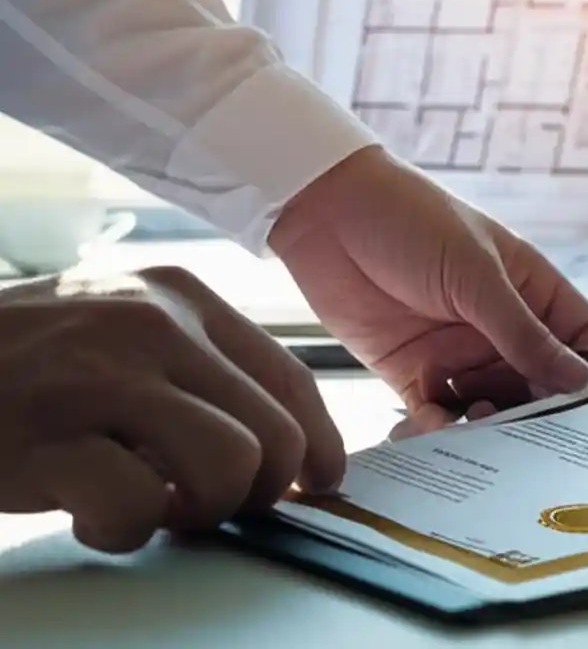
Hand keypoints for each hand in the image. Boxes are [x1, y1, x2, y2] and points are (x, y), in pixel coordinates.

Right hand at [0, 268, 343, 552]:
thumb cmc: (26, 365)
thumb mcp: (124, 334)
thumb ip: (202, 372)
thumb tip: (291, 451)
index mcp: (182, 297)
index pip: (293, 379)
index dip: (318, 446)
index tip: (314, 485)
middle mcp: (152, 324)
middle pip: (275, 436)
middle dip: (252, 492)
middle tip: (201, 502)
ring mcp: (97, 375)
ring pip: (229, 467)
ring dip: (196, 511)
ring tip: (149, 504)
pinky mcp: (44, 434)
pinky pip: (138, 506)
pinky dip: (122, 530)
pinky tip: (89, 514)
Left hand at [269, 146, 587, 435]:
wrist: (325, 211)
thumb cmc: (412, 219)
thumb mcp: (477, 275)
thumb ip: (524, 332)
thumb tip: (581, 380)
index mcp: (531, 292)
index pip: (581, 342)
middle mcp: (499, 327)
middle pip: (537, 386)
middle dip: (537, 414)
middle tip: (534, 441)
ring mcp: (458, 352)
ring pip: (490, 408)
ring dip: (487, 427)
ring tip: (477, 430)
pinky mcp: (412, 373)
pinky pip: (435, 415)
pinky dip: (436, 431)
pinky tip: (428, 431)